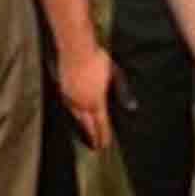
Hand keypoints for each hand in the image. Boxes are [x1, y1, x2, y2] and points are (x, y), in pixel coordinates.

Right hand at [54, 39, 118, 153]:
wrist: (75, 47)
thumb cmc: (97, 60)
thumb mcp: (116, 76)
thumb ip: (123, 93)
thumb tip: (132, 107)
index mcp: (96, 102)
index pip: (101, 125)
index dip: (104, 136)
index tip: (105, 146)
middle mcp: (81, 103)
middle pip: (86, 125)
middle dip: (92, 137)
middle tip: (95, 147)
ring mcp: (70, 96)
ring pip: (76, 117)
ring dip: (82, 126)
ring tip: (86, 133)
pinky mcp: (62, 89)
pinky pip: (69, 107)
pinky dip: (74, 114)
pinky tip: (75, 112)